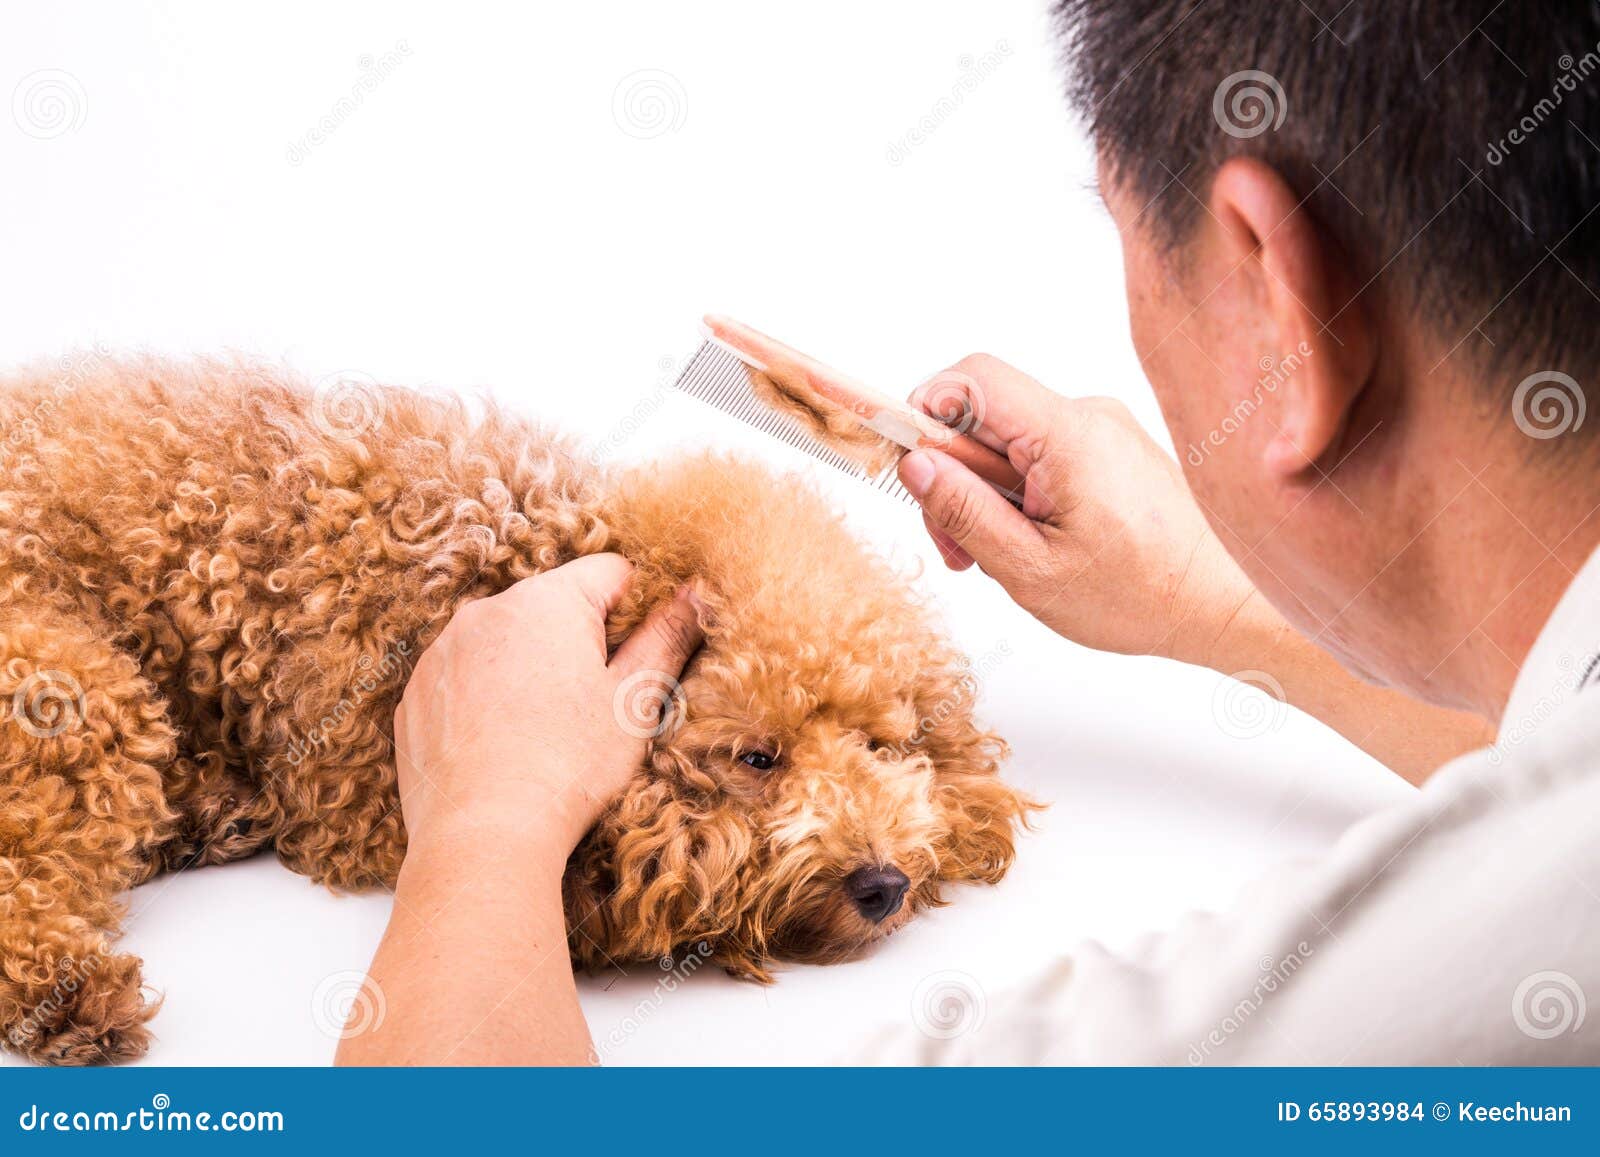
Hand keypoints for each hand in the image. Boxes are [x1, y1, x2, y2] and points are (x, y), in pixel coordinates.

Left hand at [392, 554, 702, 869]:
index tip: (633, 662)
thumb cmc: (568, 767)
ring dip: (530, 668)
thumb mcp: (633, 701)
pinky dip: (486, 698)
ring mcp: (442, 651)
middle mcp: (486, 610)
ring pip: (506, 640)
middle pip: (554, 605)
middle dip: (579, 641)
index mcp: (547, 600)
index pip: (611, 573)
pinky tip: (502, 745)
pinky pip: (464, 676)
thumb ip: (667, 637)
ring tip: (544, 731)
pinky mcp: (415, 693)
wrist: (482, 836)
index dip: (635, 613)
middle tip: (592, 705)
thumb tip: (694, 595)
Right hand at [896, 354, 1258, 665]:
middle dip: (951, 475)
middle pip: (982, 415)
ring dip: (984, 492)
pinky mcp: (1110, 449)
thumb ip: (965, 512)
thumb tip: (913, 460)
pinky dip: (1019, 494)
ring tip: (1001, 556)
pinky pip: (1040, 454)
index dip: (921, 409)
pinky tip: (1035, 544)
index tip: (902, 463)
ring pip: (1008, 440)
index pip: (970, 378)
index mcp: (1067, 434)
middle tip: (955, 547)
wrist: (1226, 604)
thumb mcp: (1032, 570)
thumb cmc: (1141, 596)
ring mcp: (1101, 429)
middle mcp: (1086, 415)